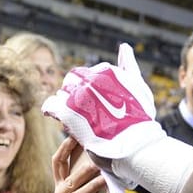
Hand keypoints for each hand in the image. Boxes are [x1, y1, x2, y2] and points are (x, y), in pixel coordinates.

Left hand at [41, 44, 164, 192]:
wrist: (136, 146)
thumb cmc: (141, 119)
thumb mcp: (138, 86)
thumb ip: (129, 65)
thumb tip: (124, 46)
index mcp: (106, 71)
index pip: (89, 74)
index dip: (90, 88)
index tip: (95, 102)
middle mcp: (91, 79)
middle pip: (73, 81)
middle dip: (76, 93)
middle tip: (83, 111)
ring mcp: (78, 95)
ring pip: (62, 93)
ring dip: (66, 103)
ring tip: (74, 118)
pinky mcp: (68, 112)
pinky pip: (51, 105)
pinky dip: (51, 109)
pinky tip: (54, 115)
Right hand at [49, 139, 113, 192]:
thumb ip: (92, 183)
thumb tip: (106, 160)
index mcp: (59, 189)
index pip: (58, 163)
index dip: (65, 148)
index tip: (76, 133)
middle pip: (68, 178)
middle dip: (84, 166)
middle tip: (99, 153)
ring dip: (93, 184)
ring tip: (106, 175)